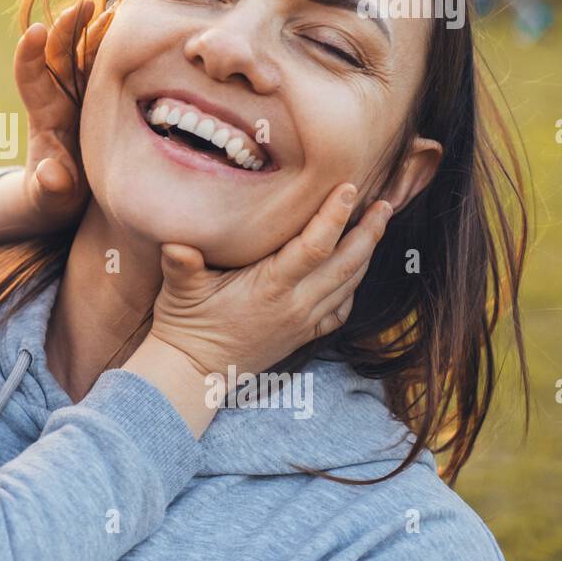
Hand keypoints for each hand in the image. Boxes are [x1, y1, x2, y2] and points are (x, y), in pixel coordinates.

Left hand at [0, 0, 111, 242]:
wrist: (65, 196)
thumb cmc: (53, 198)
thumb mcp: (49, 199)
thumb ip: (48, 190)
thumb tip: (51, 175)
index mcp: (44, 116)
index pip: (29, 77)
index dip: (29, 54)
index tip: (34, 32)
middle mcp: (61, 97)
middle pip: (59, 54)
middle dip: (68, 28)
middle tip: (84, 5)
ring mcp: (83, 94)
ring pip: (88, 54)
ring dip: (99, 30)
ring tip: (119, 9)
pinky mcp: (103, 96)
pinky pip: (109, 65)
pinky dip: (120, 45)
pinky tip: (140, 29)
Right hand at [146, 183, 392, 378]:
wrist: (195, 372)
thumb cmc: (185, 325)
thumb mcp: (179, 291)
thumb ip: (181, 264)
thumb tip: (176, 243)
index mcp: (270, 288)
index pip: (314, 247)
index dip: (335, 216)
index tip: (349, 188)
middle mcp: (295, 304)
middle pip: (347, 264)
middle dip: (369, 231)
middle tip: (385, 202)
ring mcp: (303, 321)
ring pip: (350, 284)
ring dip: (367, 253)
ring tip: (377, 225)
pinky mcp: (303, 334)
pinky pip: (341, 309)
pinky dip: (354, 286)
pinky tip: (355, 269)